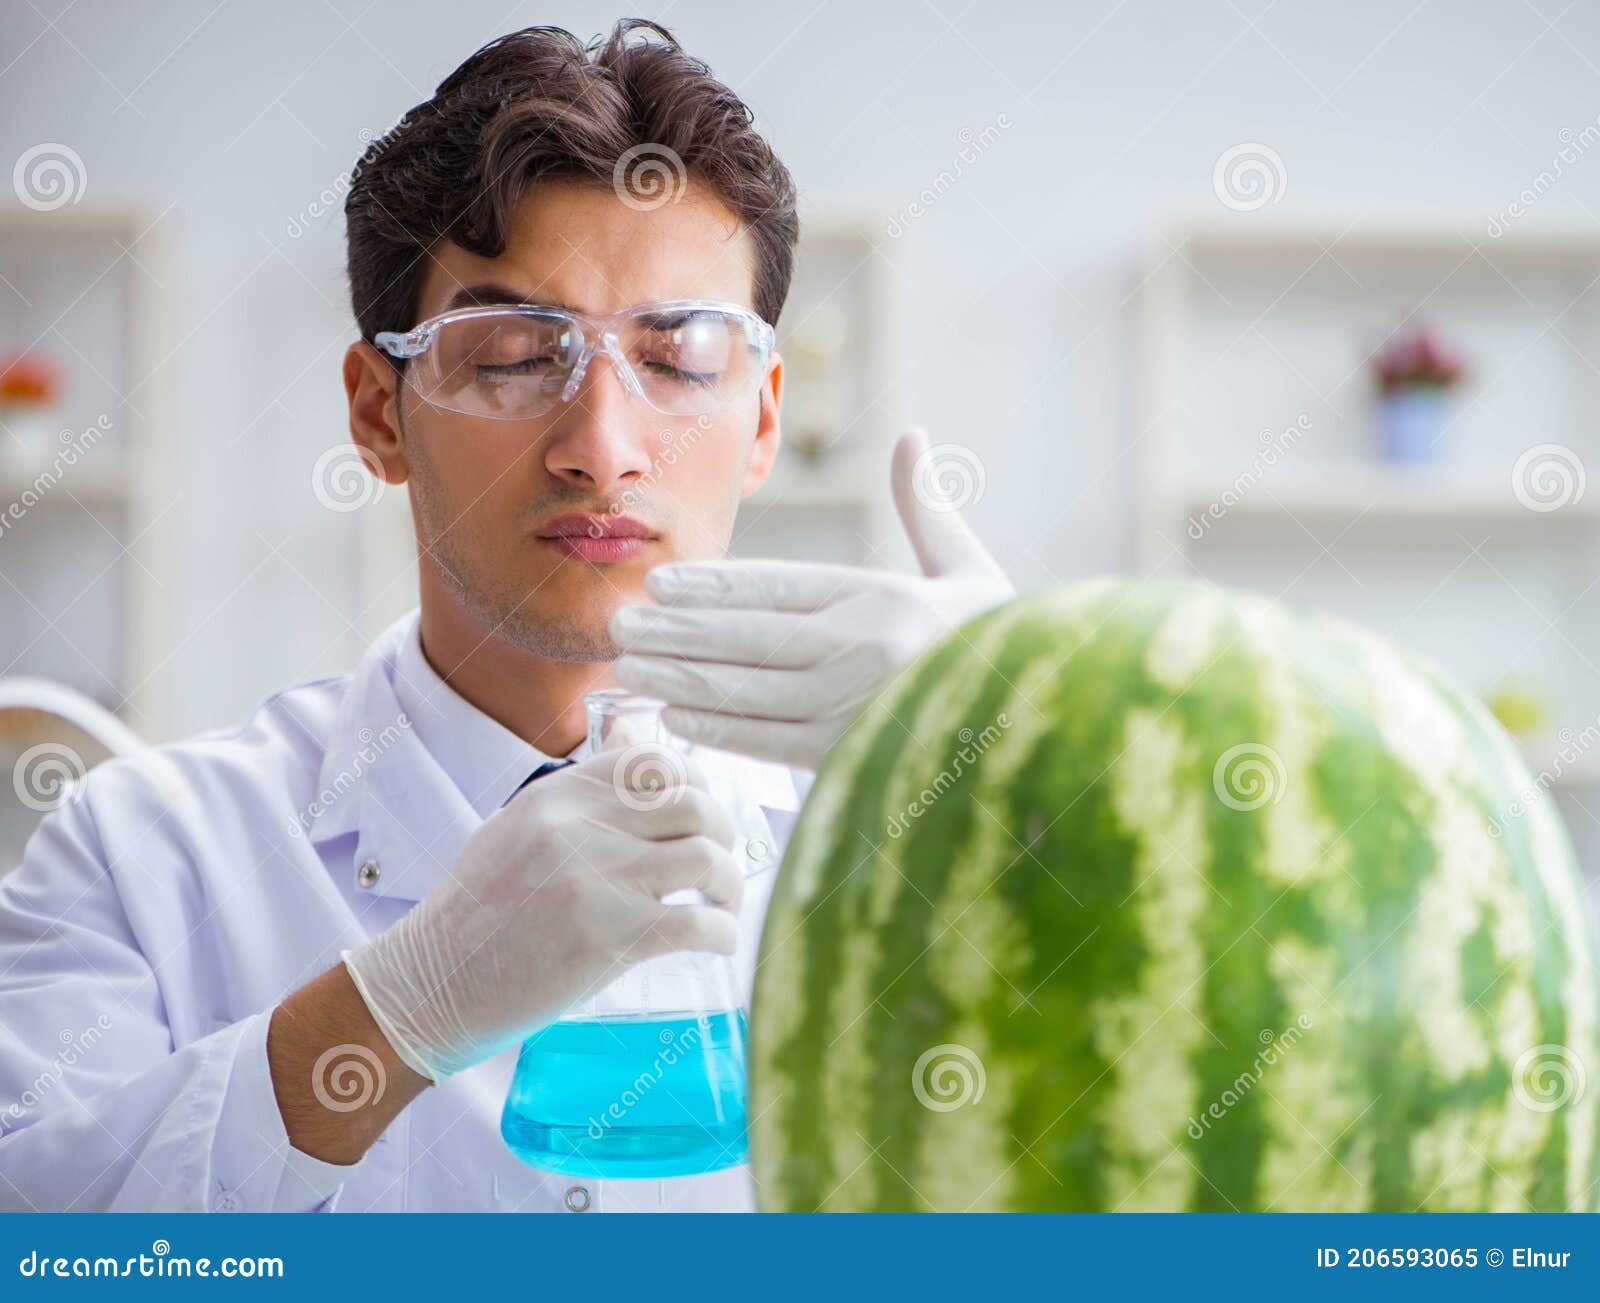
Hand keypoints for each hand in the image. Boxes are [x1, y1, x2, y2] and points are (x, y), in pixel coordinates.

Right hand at [340, 744, 742, 1081]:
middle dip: (724, 834)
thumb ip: (574, 800)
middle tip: (719, 864)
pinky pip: (699, 923)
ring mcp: (595, 880)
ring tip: (722, 905)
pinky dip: (724, 932)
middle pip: (694, 805)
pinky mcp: (609, 939)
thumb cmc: (474, 916)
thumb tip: (637, 758)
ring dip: (730, 884)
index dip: (697, 784)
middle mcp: (577, 827)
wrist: (431, 986)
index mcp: (556, 795)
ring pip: (707, 858)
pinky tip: (718, 941)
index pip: (655, 761)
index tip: (703, 815)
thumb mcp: (513, 830)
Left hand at [609, 429, 1013, 769]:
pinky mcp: (853, 756)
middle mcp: (862, 649)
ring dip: (683, 677)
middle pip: (748, 636)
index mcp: (882, 597)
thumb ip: (926, 508)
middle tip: (620, 622)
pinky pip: (771, 741)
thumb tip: (914, 437)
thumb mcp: (967, 568)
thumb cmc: (1000, 641)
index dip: (713, 584)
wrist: (1041, 724)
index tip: (662, 581)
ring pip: (749, 689)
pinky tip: (677, 717)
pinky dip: (719, 729)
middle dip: (677, 629)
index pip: (777, 586)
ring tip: (631, 666)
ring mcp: (854, 705)